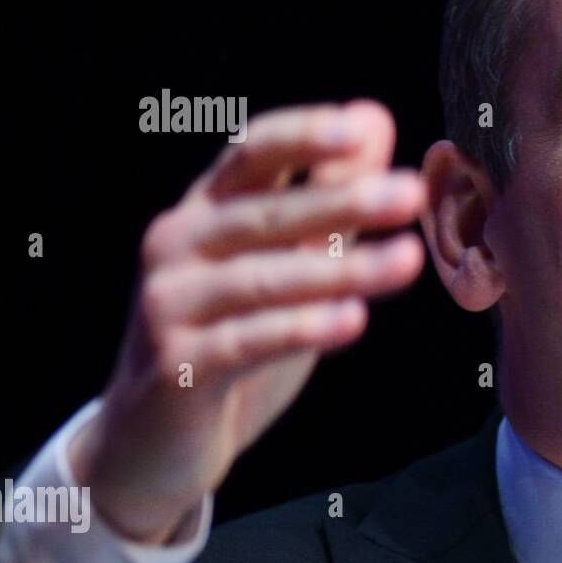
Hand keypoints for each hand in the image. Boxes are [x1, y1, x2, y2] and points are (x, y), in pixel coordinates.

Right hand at [68, 100, 424, 543]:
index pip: (251, 154)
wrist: (150, 444)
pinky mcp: (176, 366)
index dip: (304, 135)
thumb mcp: (285, 262)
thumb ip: (328, 197)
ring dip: (340, 270)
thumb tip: (375, 118)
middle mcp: (177, 247)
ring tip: (408, 261)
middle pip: (262, 214)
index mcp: (203, 211)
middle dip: (342, 200)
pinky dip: (302, 329)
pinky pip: (247, 342)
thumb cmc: (230, 338)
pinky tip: (354, 320)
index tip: (363, 126)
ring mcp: (169, 306)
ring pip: (262, 280)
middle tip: (411, 192)